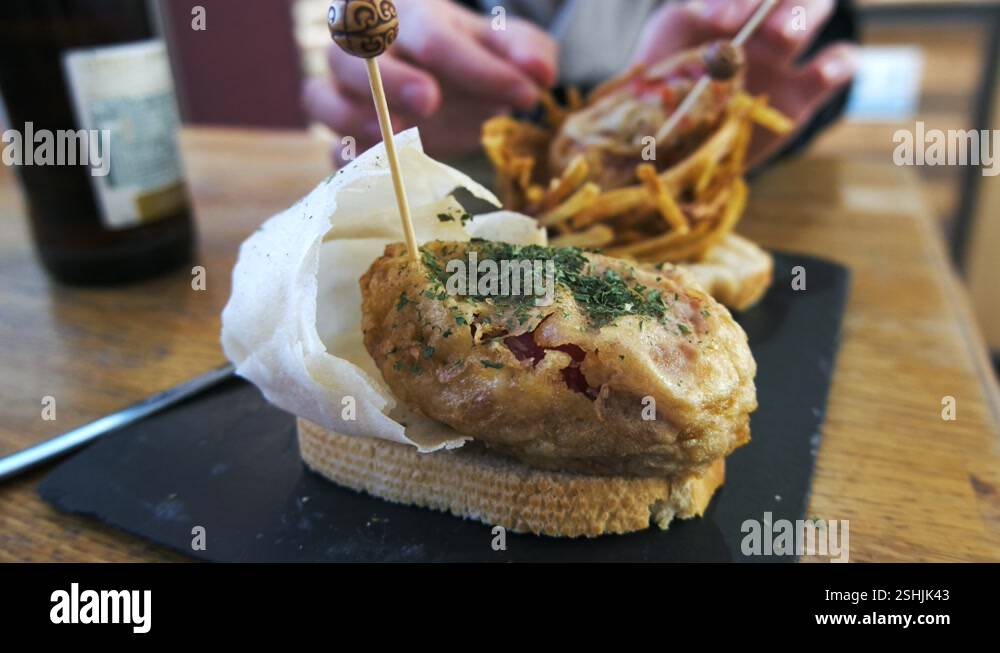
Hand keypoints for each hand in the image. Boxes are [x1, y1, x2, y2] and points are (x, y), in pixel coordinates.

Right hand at [304, 0, 557, 163]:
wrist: (451, 85)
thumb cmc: (477, 59)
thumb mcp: (509, 48)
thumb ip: (527, 52)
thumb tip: (537, 74)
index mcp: (409, 13)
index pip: (431, 34)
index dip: (475, 65)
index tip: (521, 94)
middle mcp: (364, 47)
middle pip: (353, 53)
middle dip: (391, 78)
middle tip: (431, 101)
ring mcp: (345, 93)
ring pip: (321, 96)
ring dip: (354, 117)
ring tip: (399, 135)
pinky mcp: (344, 138)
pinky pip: (329, 148)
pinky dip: (347, 161)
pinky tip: (379, 171)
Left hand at [632, 0, 856, 165]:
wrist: (675, 141)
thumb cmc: (664, 84)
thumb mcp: (661, 51)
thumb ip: (682, 27)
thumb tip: (709, 17)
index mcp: (727, 4)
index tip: (721, 22)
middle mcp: (759, 18)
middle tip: (763, 26)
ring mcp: (783, 52)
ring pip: (816, 7)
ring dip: (802, 15)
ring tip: (780, 37)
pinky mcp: (803, 89)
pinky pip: (839, 63)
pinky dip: (838, 62)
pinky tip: (820, 73)